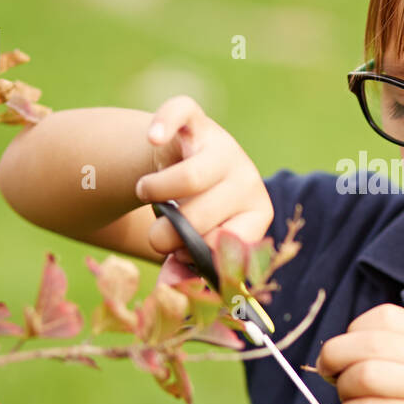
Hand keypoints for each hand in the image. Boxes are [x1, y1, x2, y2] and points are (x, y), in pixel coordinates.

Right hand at [135, 96, 273, 261]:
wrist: (180, 164)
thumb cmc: (193, 210)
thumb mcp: (195, 239)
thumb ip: (183, 267)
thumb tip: (169, 291)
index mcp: (257, 212)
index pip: (232, 244)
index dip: (200, 254)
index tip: (180, 255)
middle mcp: (246, 177)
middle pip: (201, 216)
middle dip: (168, 234)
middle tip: (156, 233)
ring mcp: (222, 145)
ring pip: (190, 178)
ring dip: (155, 193)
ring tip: (146, 194)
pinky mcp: (195, 118)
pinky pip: (181, 113)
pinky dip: (165, 125)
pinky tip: (154, 138)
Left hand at [315, 303, 403, 403]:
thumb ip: (397, 356)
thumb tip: (337, 352)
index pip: (384, 316)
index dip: (353, 332)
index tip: (345, 354)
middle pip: (365, 342)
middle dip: (333, 357)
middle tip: (327, 375)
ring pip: (363, 375)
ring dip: (342, 389)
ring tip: (346, 402)